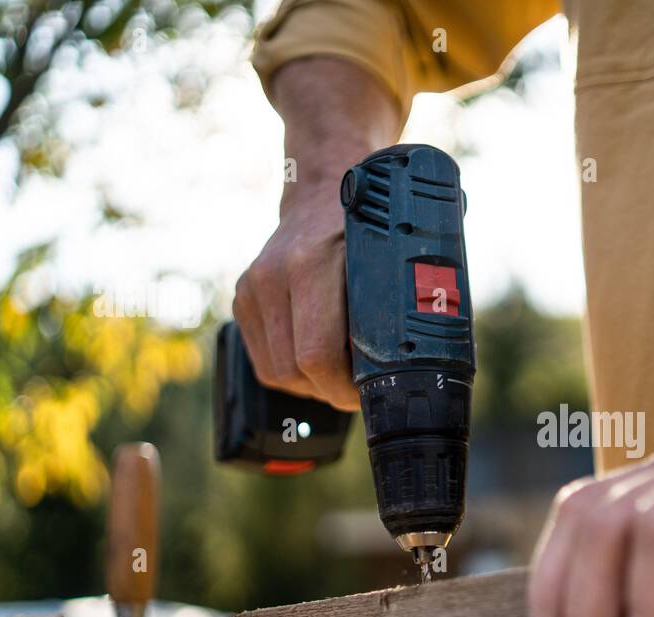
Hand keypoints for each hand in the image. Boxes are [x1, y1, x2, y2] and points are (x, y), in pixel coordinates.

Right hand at [231, 58, 400, 411]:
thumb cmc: (372, 229)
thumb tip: (409, 373)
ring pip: (277, 374)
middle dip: (332, 390)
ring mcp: (252, 288)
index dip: (346, 388)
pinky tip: (319, 355)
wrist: (324, 189)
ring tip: (343, 368)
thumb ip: (399, 311)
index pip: (317, 357)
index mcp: (311, 265)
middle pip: (295, 372)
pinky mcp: (243, 299)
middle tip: (362, 386)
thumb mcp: (395, 261)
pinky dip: (294, 370)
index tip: (370, 390)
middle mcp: (273, 276)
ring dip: (312, 383)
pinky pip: (265, 362)